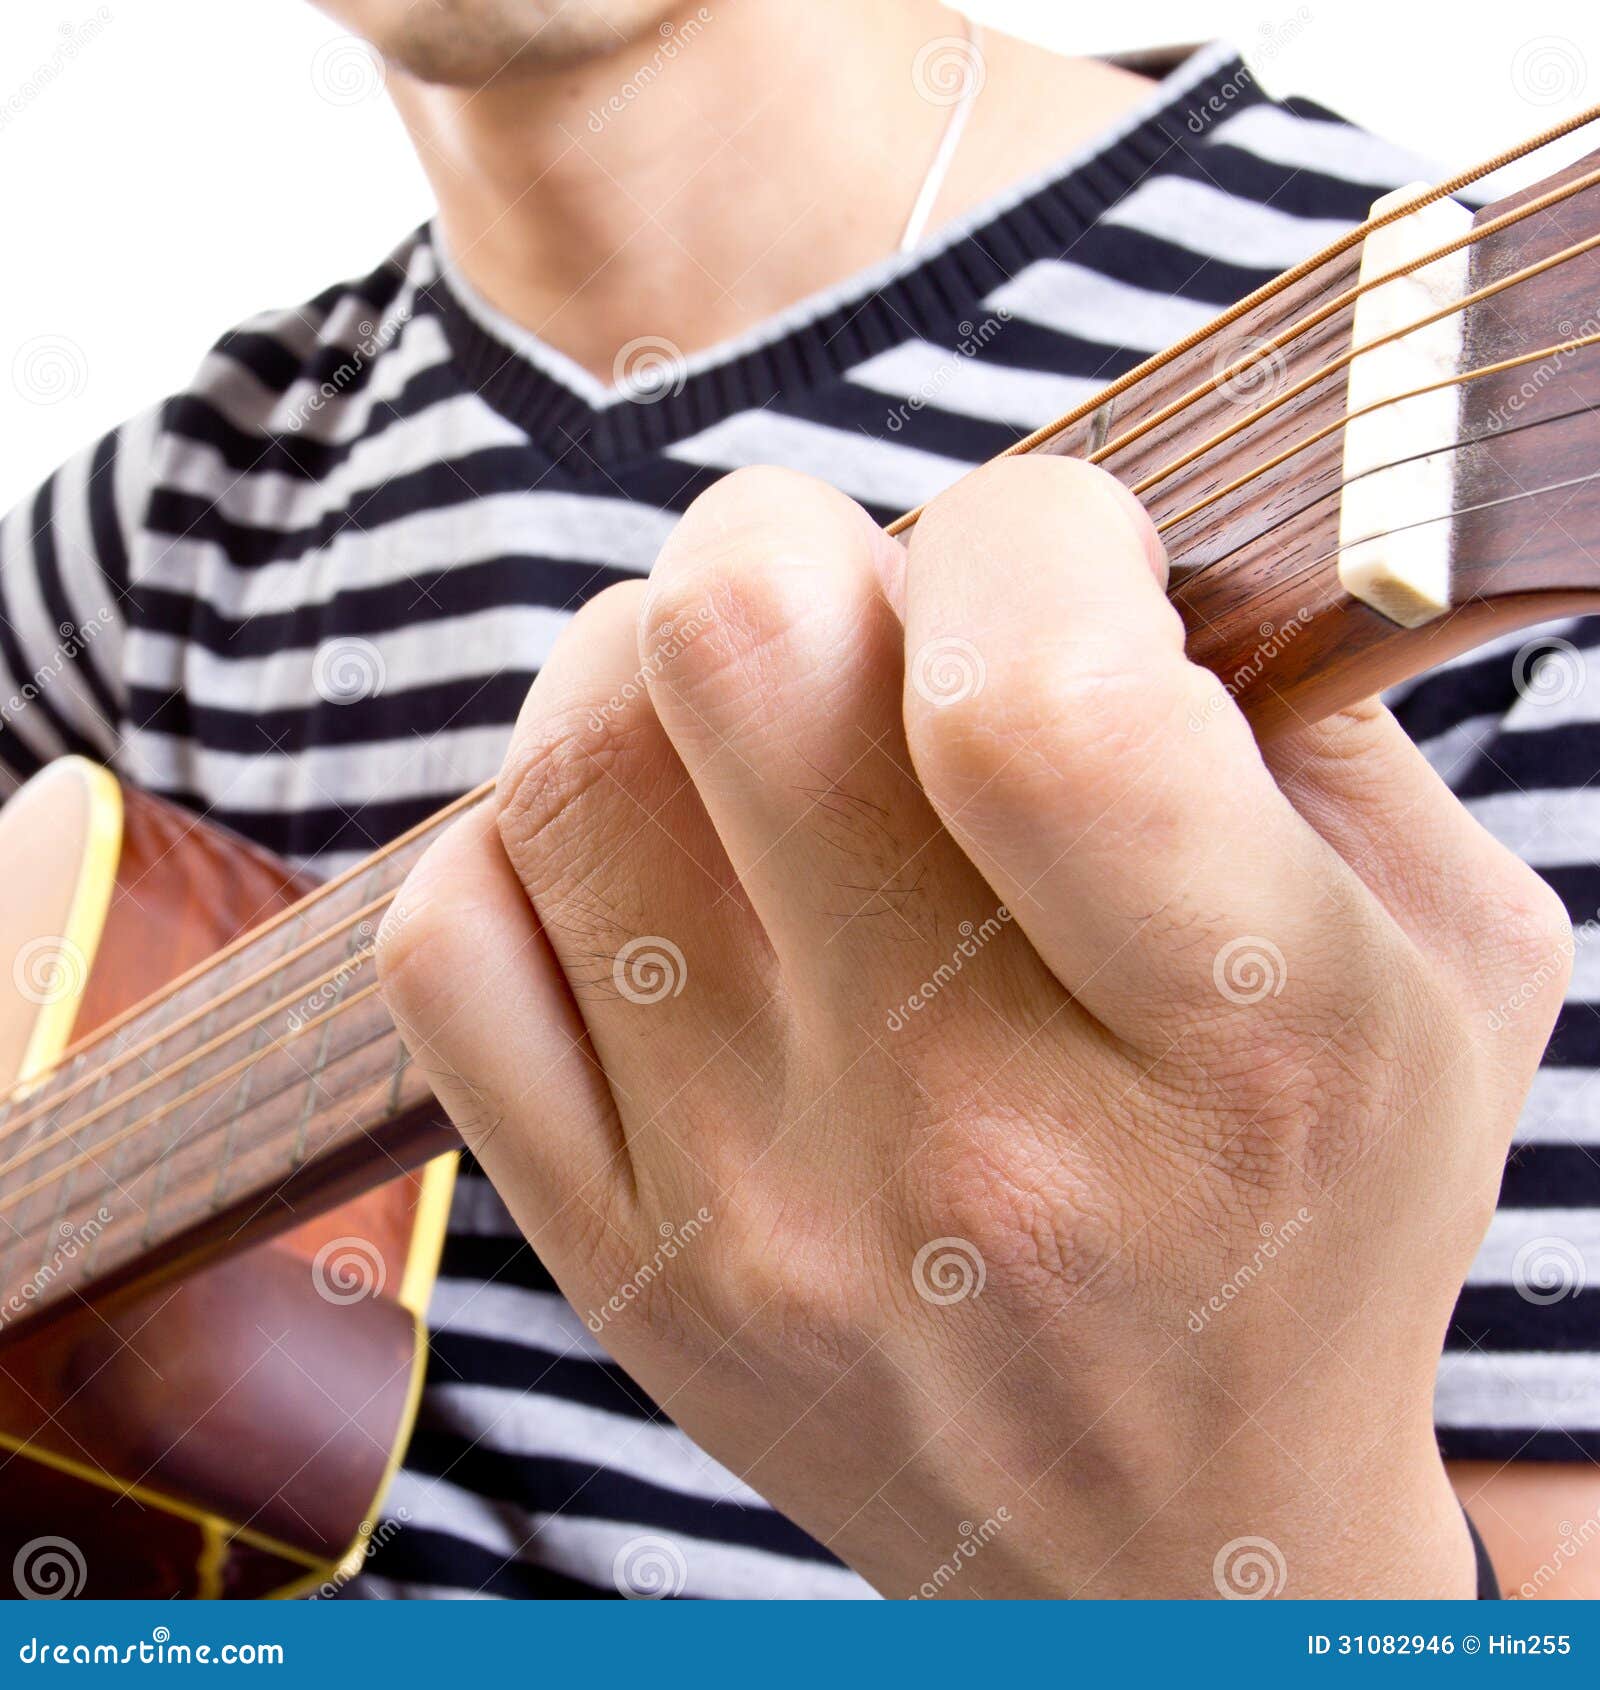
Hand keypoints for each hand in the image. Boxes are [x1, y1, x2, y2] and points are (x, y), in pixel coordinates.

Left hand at [376, 458, 1569, 1597]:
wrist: (1172, 1549)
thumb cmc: (1325, 1225)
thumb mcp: (1441, 966)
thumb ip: (1312, 724)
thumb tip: (1110, 553)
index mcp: (1227, 1040)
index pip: (1033, 692)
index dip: (1030, 529)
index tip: (1060, 560)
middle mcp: (963, 1125)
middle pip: (734, 650)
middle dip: (790, 544)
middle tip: (862, 611)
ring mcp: (756, 1200)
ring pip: (570, 765)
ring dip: (650, 668)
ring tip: (751, 723)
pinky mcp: (620, 1252)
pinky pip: (451, 941)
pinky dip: (530, 839)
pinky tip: (653, 869)